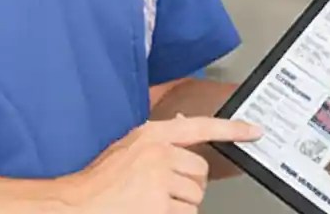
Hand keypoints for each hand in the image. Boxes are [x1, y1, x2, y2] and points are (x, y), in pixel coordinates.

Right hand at [66, 115, 261, 213]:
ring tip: (152, 204)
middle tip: (162, 192)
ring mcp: (160, 179)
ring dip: (180, 206)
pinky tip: (152, 213)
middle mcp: (159, 153)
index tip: (254, 130)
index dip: (232, 128)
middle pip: (200, 171)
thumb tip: (186, 125)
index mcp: (152, 135)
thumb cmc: (100, 181)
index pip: (201, 126)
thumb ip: (158, 140)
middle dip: (188, 185)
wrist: (75, 206)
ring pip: (195, 197)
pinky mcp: (160, 206)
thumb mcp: (128, 148)